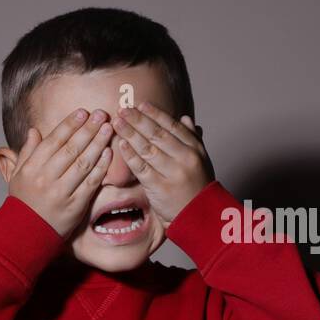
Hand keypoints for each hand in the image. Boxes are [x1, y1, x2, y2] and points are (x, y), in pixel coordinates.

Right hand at [7, 108, 114, 237]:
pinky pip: (91, 182)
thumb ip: (27, 152)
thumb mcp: (17, 175)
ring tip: (108, 128)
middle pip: (71, 149)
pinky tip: (108, 153)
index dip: (69, 125)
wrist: (26, 233)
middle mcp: (46, 179)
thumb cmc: (23, 201)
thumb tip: (34, 131)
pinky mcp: (75, 205)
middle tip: (100, 114)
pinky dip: (101, 167)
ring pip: (83, 163)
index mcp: (31, 168)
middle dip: (87, 129)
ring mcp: (61, 193)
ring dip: (98, 144)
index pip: (53, 141)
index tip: (82, 112)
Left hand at [112, 102, 214, 223]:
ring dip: (131, 133)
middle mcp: (185, 158)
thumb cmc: (197, 186)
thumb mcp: (201, 159)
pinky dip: (130, 155)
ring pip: (148, 149)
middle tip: (124, 109)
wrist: (198, 215)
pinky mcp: (159, 187)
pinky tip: (121, 144)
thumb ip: (192, 138)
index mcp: (195, 148)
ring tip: (118, 122)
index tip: (141, 104)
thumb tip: (185, 118)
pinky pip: (141, 168)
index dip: (156, 114)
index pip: (172, 126)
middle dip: (139, 120)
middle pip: (158, 134)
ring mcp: (172, 173)